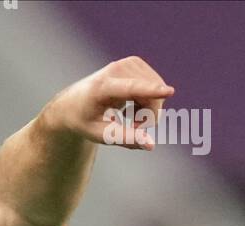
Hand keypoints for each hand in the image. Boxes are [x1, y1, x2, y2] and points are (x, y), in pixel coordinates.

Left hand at [43, 56, 174, 149]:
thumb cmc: (85, 121)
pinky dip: (148, 100)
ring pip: (157, 91)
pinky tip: (131, 105)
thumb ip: (125, 138)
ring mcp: (128, 63)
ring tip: (128, 116)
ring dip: (148, 110)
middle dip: (149, 117)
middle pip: (151, 97)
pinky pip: (156, 87)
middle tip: (132, 127)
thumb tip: (151, 145)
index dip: (150, 91)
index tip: (170, 92)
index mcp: (103, 88)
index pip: (131, 89)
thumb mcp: (101, 135)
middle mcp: (116, 69)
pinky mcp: (136, 62)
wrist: (73, 102)